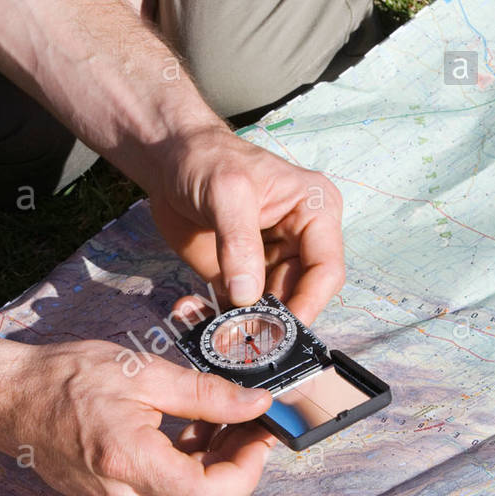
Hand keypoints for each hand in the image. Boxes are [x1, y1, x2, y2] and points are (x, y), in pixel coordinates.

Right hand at [4, 339, 276, 495]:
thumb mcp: (144, 374)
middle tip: (252, 413)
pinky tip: (193, 425)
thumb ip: (206, 394)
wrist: (12, 400)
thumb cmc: (66, 381)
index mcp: (129, 465)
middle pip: (204, 493)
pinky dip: (188, 460)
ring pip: (188, 491)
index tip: (261, 435)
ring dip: (214, 455)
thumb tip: (256, 405)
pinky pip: (167, 488)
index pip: (207, 495)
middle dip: (236, 454)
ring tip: (222, 412)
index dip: (245, 470)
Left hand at [148, 126, 344, 324]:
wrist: (168, 158)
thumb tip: (247, 296)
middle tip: (241, 337)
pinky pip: (236, 307)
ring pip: (267, 309)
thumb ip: (239, 243)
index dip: (308, 303)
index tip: (282, 330)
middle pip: (299, 296)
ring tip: (211, 327)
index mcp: (314, 213)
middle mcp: (300, 241)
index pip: (326, 269)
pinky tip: (189, 310)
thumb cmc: (207, 159)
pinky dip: (215, 316)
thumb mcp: (227, 193)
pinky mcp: (240, 275)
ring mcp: (270, 262)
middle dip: (272, 321)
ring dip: (240, 323)